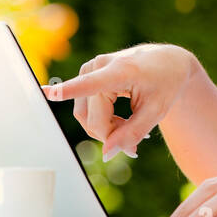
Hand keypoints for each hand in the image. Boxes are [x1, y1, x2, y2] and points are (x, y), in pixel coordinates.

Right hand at [43, 43, 196, 160]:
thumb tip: (107, 154)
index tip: (48, 92)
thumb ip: (132, 134)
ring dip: (105, 128)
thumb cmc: (165, 84)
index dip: (68, 90)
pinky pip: (84, 108)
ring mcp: (89, 68)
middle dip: (110, 134)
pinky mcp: (86, 74)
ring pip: (84, 115)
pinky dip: (100, 120)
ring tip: (129, 125)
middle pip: (91, 118)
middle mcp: (98, 65)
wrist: (168, 62)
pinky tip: (104, 114)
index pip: (91, 84)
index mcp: (121, 71)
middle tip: (136, 142)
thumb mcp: (156, 112)